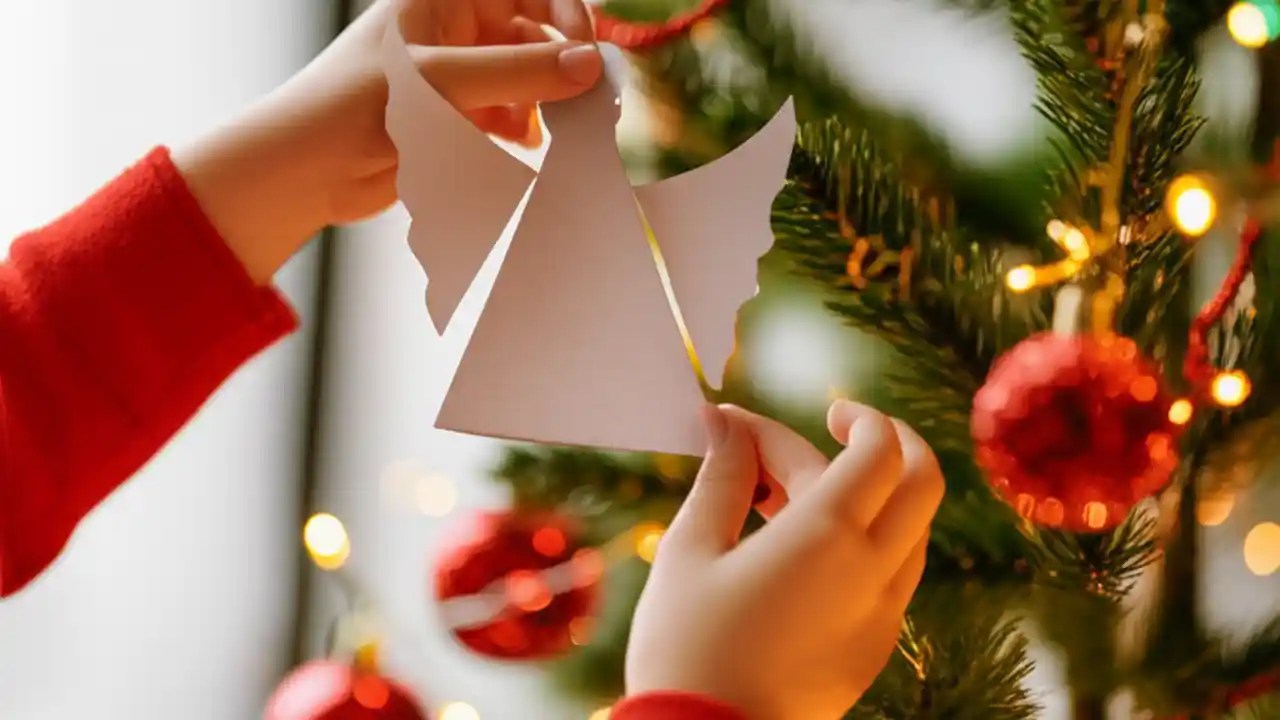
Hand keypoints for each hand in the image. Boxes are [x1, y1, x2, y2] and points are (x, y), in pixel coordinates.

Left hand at [172, 0, 602, 282]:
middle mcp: (453, 32)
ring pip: (522, 79)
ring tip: (558, 130)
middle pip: (531, 35)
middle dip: (559, 65)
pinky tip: (524, 146)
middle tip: (587, 102)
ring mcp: (455, 78)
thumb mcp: (442, 82)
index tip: (586, 51)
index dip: (563, 12)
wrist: (303, 172)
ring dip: (544, 102)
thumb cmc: (354, 107)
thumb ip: (518, 72)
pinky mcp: (454, 120)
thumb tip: (590, 65)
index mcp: (445, 0)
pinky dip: (521, 128)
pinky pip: (505, 115)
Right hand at [625, 401, 944, 719]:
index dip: (841, 414)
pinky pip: (894, 571)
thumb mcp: (691, 550)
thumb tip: (725, 422)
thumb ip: (720, 477)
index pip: (875, 446)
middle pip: (923, 478)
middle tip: (839, 426)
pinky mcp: (875, 646)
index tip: (780, 417)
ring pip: (912, 526)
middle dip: (891, 437)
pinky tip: (804, 543)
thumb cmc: (686, 646)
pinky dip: (867, 536)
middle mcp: (873, 570)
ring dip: (873, 490)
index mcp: (827, 537)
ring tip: (792, 493)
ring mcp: (882, 613)